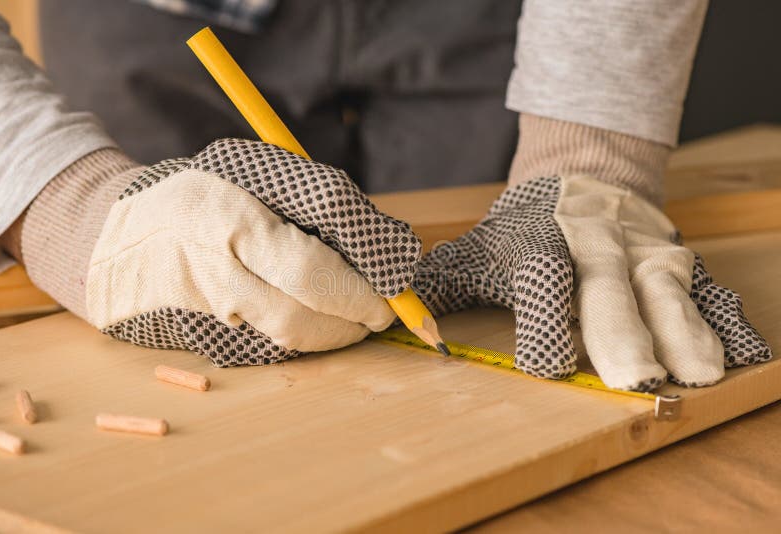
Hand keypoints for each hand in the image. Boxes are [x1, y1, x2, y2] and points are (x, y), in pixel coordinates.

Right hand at [26, 140, 421, 364]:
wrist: (113, 240)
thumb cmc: (203, 195)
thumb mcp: (259, 171)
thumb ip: (326, 201)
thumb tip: (392, 250)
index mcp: (228, 212)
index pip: (317, 240)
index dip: (369, 265)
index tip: (397, 274)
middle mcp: (211, 263)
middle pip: (306, 301)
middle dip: (359, 310)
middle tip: (382, 312)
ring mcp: (204, 307)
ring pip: (291, 333)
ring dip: (337, 333)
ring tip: (356, 319)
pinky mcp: (201, 339)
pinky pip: (272, 346)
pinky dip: (306, 339)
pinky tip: (317, 324)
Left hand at [413, 175, 770, 390]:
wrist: (581, 177)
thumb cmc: (522, 232)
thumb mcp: (477, 251)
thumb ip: (438, 286)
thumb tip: (399, 322)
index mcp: (540, 244)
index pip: (542, 278)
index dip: (544, 319)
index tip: (547, 365)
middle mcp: (596, 244)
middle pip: (610, 282)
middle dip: (624, 328)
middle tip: (636, 376)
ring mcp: (644, 250)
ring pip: (667, 283)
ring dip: (684, 326)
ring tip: (698, 372)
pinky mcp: (680, 260)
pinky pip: (708, 287)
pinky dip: (727, 317)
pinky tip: (744, 350)